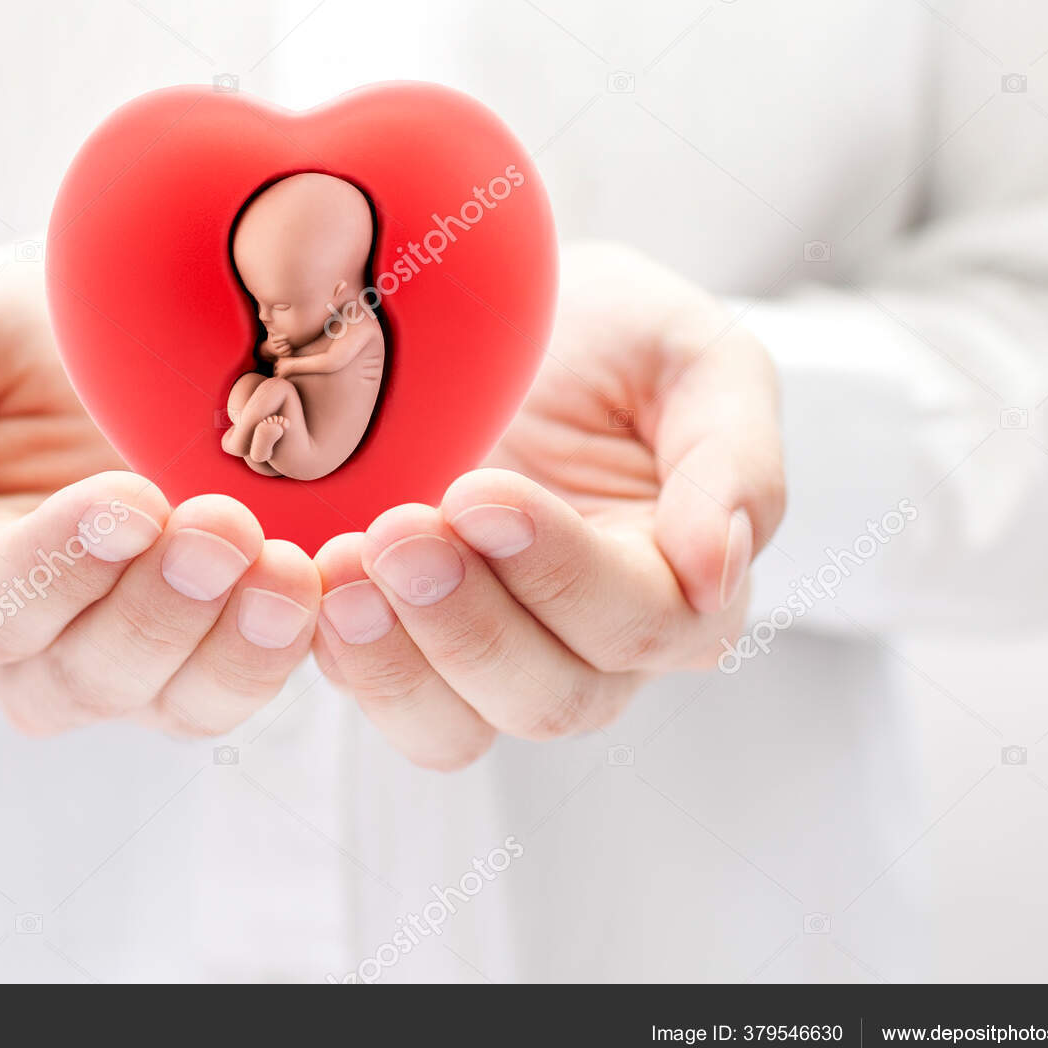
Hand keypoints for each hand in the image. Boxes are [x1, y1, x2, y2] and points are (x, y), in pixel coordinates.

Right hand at [0, 256, 318, 735]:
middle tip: (224, 526)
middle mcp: (29, 651)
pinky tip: (327, 589)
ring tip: (289, 572)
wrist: (78, 339)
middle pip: (84, 674)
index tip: (130, 499)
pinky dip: (287, 648)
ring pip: (173, 700)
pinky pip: (242, 682)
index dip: (56, 566)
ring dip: (234, 647)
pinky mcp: (208, 648)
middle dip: (159, 606)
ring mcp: (126, 661)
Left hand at [311, 244, 785, 769]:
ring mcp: (495, 651)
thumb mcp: (697, 357)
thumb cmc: (613, 340)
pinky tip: (313, 586)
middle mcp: (594, 646)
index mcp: (683, 583)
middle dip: (467, 622)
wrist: (505, 318)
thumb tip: (719, 569)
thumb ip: (734, 456)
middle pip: (550, 698)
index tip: (480, 491)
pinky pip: (382, 698)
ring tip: (343, 573)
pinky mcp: (409, 643)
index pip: (644, 623)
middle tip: (397, 529)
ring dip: (397, 662)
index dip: (562, 573)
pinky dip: (343, 658)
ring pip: (460, 730)